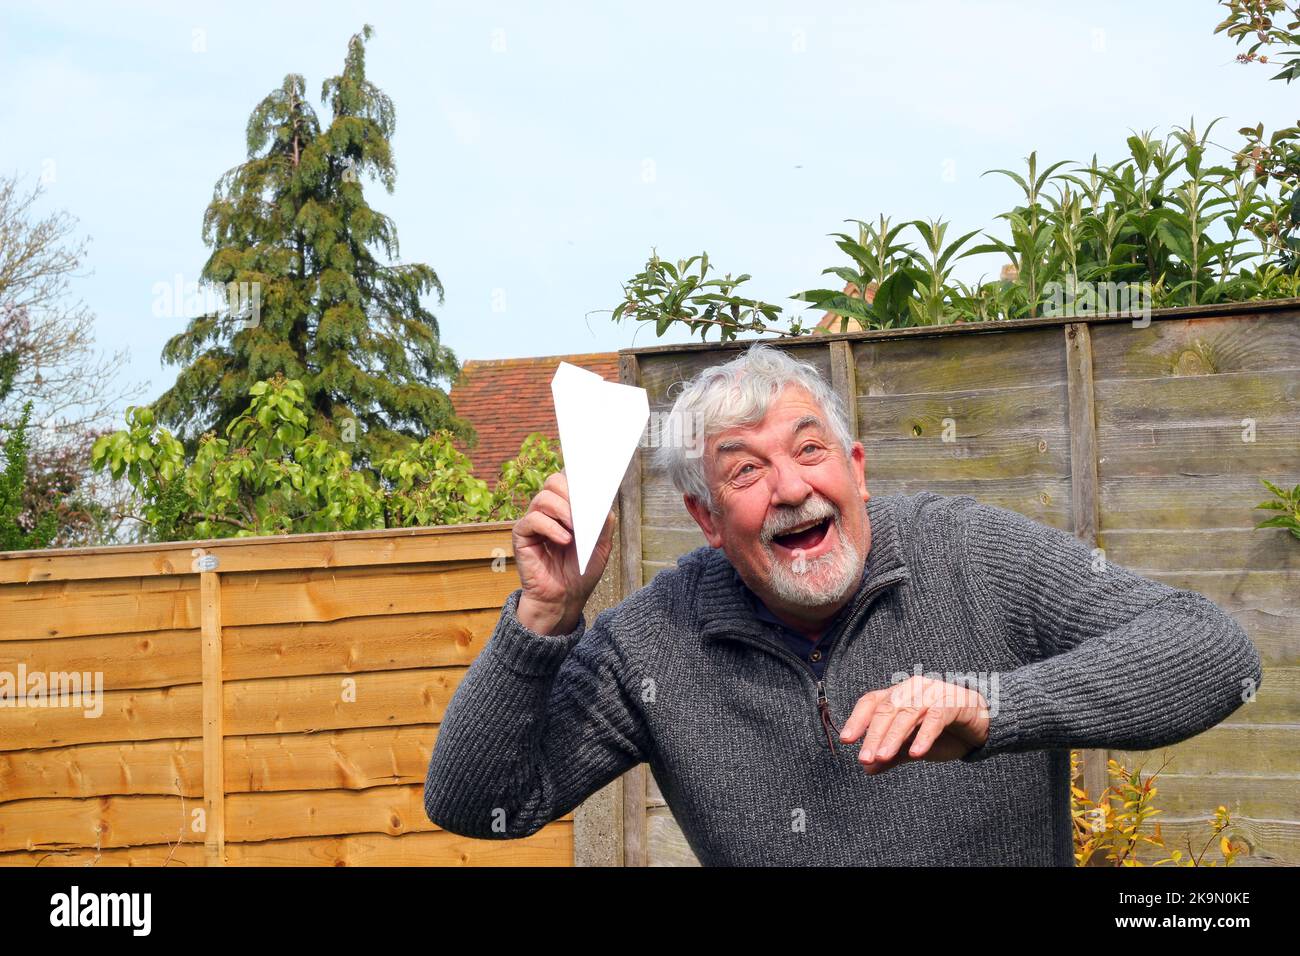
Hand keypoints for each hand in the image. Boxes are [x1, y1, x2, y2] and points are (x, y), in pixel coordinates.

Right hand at [513, 471, 617, 635]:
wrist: (565, 598)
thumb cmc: (582, 571)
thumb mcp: (601, 545)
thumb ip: (602, 521)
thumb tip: (600, 500)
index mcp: (569, 507)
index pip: (570, 479)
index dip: (579, 472)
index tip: (592, 472)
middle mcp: (550, 510)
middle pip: (554, 481)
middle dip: (571, 490)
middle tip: (583, 506)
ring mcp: (535, 521)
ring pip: (544, 497)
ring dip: (563, 510)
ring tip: (575, 529)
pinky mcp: (522, 534)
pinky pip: (533, 519)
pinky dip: (551, 527)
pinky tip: (564, 540)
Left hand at [838, 675, 989, 774]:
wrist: (983, 725)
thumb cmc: (945, 732)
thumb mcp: (914, 746)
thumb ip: (892, 755)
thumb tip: (868, 769)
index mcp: (898, 695)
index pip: (871, 702)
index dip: (857, 719)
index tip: (845, 741)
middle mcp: (912, 689)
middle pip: (886, 709)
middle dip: (873, 735)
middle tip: (864, 758)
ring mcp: (932, 693)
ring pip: (907, 713)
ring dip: (893, 737)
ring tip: (882, 757)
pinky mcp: (952, 702)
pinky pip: (935, 718)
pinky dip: (924, 735)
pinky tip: (916, 753)